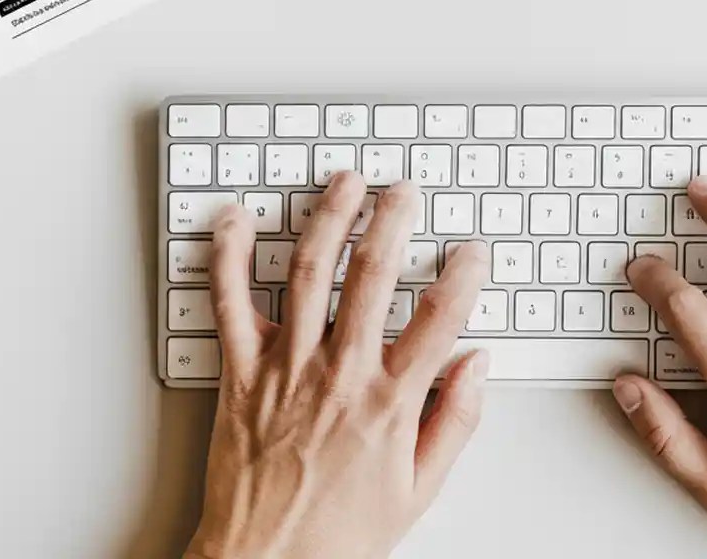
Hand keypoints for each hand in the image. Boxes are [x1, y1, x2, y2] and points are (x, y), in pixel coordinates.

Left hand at [186, 174, 489, 558]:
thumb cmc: (339, 534)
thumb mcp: (420, 488)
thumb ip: (456, 421)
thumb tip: (478, 367)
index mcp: (390, 402)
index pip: (439, 319)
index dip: (463, 275)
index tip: (471, 251)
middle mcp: (339, 374)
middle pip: (372, 277)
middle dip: (393, 221)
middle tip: (404, 191)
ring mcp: (285, 369)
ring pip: (308, 275)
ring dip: (329, 219)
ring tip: (345, 183)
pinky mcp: (240, 374)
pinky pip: (229, 304)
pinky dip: (228, 257)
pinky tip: (237, 220)